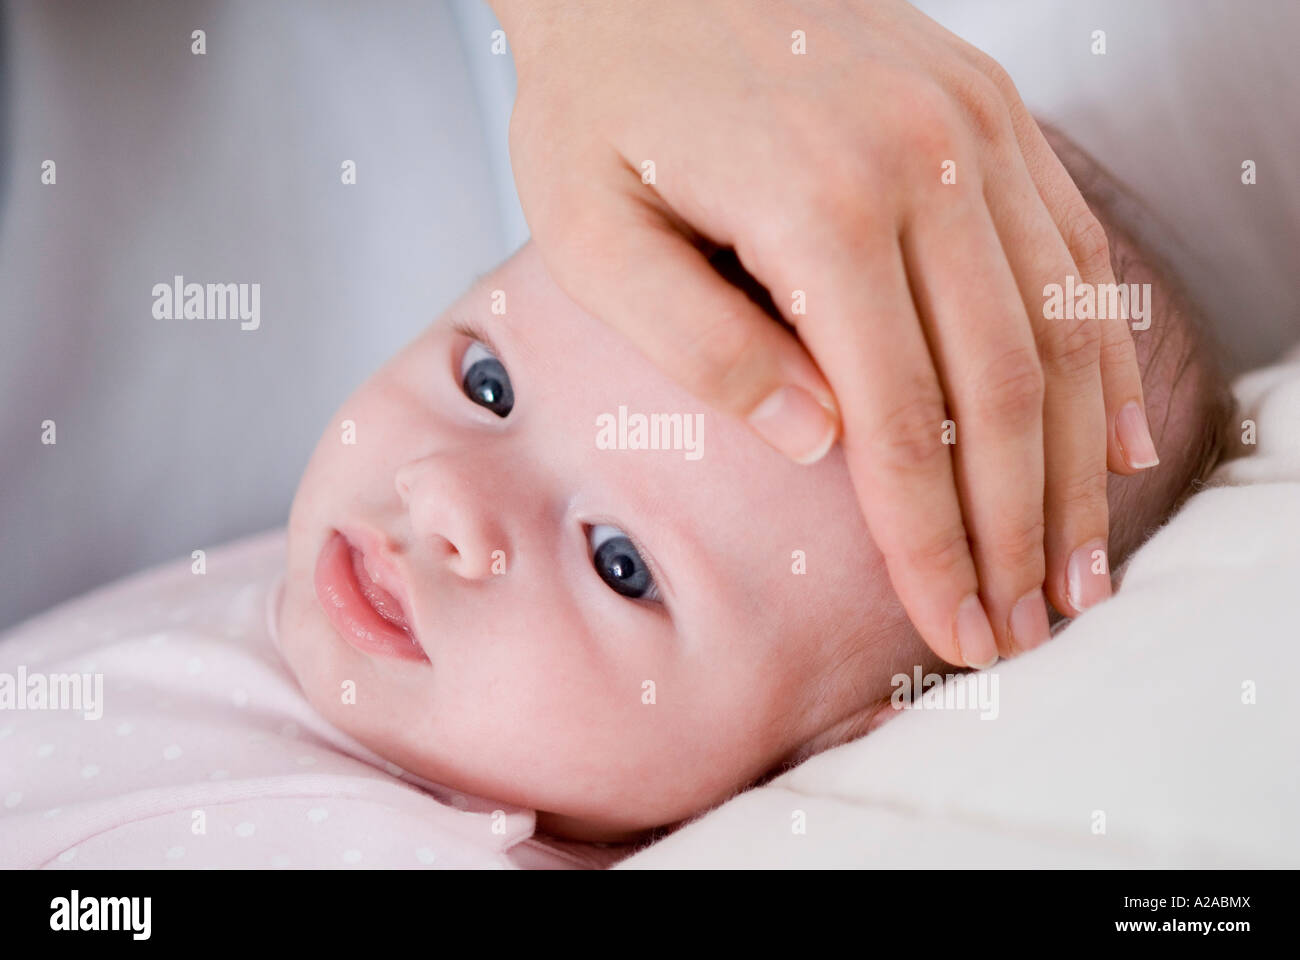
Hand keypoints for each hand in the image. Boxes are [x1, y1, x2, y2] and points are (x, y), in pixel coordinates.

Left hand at [492, 0, 1156, 665]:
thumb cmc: (599, 100)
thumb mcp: (594, 232)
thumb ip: (701, 343)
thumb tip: (815, 444)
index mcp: (819, 203)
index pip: (898, 423)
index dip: (932, 545)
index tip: (956, 629)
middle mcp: (924, 160)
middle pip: (1002, 389)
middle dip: (1019, 528)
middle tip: (1032, 624)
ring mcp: (974, 125)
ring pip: (1061, 326)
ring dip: (1079, 461)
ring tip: (1082, 564)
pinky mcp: (990, 109)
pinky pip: (1074, 245)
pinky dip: (1102, 352)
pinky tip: (1114, 436)